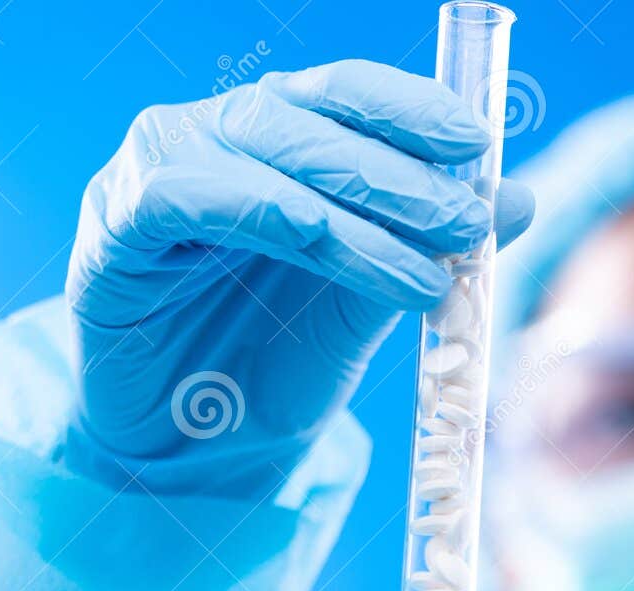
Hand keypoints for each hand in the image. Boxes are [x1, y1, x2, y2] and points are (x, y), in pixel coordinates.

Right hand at [64, 60, 532, 494]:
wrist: (195, 453)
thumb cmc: (275, 364)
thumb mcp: (368, 306)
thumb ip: (428, 246)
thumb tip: (520, 199)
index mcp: (277, 138)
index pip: (346, 94)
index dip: (412, 108)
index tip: (478, 143)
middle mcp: (213, 136)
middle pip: (310, 122)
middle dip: (400, 175)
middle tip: (469, 224)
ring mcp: (155, 172)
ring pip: (260, 158)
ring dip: (351, 212)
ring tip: (424, 273)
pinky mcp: (112, 228)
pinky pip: (181, 196)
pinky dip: (256, 210)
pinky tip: (317, 241)